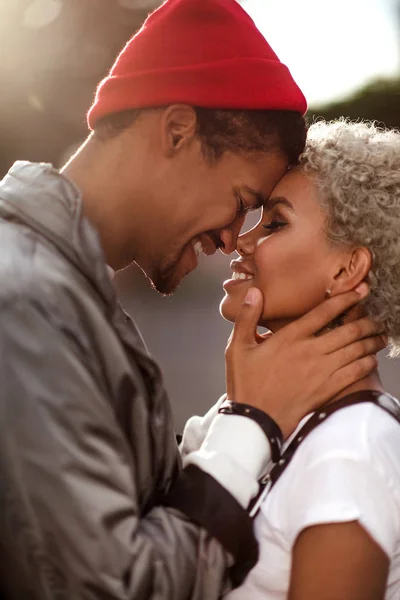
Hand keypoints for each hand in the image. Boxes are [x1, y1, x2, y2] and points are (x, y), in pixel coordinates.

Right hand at [225, 285, 386, 438]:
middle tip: (376, 317)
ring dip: (371, 341)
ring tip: (380, 335)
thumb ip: (247, 318)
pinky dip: (366, 363)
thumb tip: (255, 292)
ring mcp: (321, 371)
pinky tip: (371, 359)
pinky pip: (354, 372)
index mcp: (289, 337)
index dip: (345, 299)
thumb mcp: (237, 348)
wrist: (256, 419)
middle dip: (366, 321)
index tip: (360, 292)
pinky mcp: (327, 389)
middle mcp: (310, 351)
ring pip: (355, 350)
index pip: (323, 312)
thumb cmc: (245, 383)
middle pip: (347, 330)